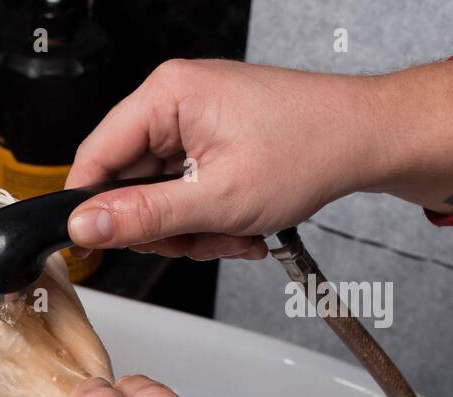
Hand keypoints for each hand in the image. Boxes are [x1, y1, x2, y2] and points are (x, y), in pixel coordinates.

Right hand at [65, 58, 452, 259]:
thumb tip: (84, 227)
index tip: (97, 245)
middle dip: (162, 225)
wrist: (369, 139)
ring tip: (231, 231)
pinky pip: (184, 191)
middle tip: (197, 239)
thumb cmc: (312, 149)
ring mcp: (193, 121)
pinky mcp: (210, 140)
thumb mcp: (216, 199)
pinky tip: (238, 223)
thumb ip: (142, 217)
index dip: (91, 209)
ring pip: (157, 196)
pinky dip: (207, 218)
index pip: (94, 157)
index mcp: (166, 95)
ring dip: (191, 228)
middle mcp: (174, 100)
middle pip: (126, 183)